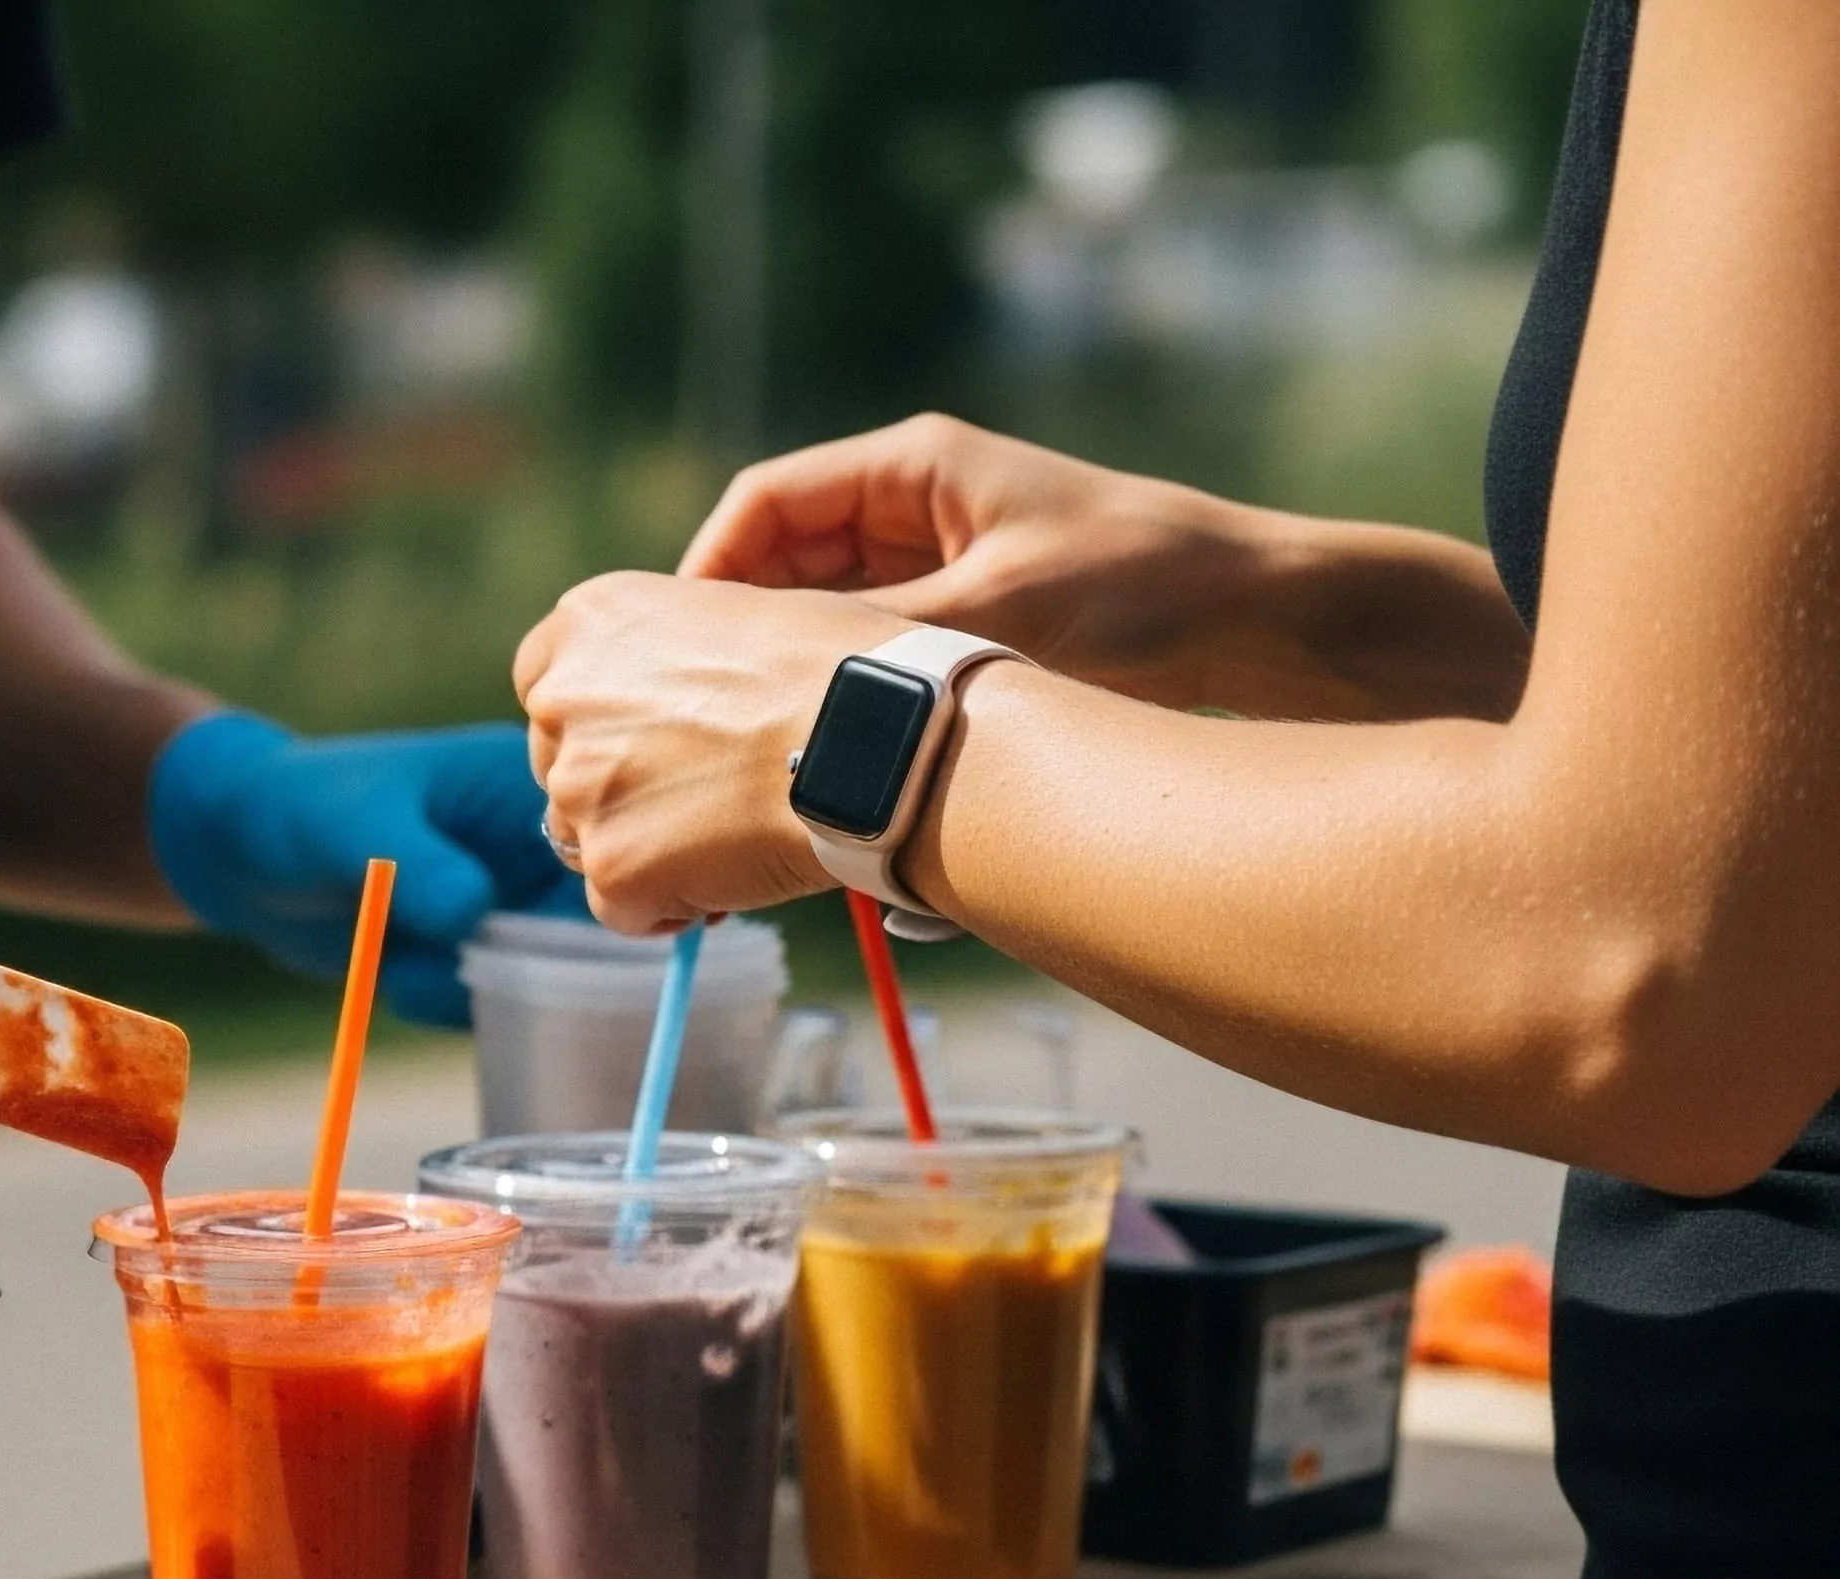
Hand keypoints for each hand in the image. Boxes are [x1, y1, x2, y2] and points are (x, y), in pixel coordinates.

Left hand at [148, 715, 568, 1026]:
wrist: (236, 851)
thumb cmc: (297, 809)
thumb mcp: (355, 829)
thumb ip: (417, 867)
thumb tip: (474, 912)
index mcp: (525, 791)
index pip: (597, 861)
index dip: (580, 915)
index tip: (515, 949)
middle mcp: (533, 847)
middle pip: (584, 931)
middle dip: (520, 968)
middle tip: (440, 970)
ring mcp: (509, 899)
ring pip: (540, 976)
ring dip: (471, 989)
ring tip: (397, 965)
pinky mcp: (477, 947)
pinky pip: (495, 998)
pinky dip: (447, 1003)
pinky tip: (392, 975)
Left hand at [512, 572, 919, 935]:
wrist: (877, 741)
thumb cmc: (838, 668)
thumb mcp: (735, 612)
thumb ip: (668, 654)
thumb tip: (663, 702)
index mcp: (590, 621)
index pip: (544, 682)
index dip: (594, 720)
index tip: (641, 740)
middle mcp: (564, 697)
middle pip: (558, 764)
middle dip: (615, 785)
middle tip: (702, 792)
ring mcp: (580, 786)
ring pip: (585, 837)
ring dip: (641, 844)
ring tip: (729, 832)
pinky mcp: (612, 865)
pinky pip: (621, 906)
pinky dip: (665, 905)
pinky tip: (728, 878)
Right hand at [682, 413, 1258, 709]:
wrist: (1259, 616)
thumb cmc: (1143, 588)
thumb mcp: (999, 614)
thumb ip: (881, 645)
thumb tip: (781, 690)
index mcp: (913, 466)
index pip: (765, 503)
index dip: (709, 569)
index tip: (687, 645)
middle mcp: (914, 505)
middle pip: (782, 561)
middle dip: (740, 630)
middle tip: (707, 708)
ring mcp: (938, 562)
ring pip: (821, 614)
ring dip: (791, 668)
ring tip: (756, 735)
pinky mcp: (963, 618)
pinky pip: (870, 650)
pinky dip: (842, 690)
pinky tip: (827, 744)